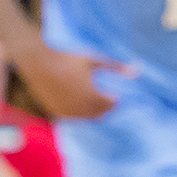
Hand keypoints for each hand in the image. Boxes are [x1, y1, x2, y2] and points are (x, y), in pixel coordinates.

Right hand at [13, 44, 133, 118]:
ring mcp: (67, 112)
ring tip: (92, 99)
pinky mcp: (56, 113)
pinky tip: (79, 103)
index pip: (111, 105)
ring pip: (87, 118)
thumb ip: (115, 66)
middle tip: (105, 97)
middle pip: (100, 114)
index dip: (114, 99)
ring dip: (93, 111)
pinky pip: (74, 118)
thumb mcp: (94, 60)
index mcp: (92, 96)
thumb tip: (137, 70)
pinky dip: (79, 113)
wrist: (38, 62)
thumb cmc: (68, 59)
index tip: (113, 93)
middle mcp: (80, 108)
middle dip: (105, 107)